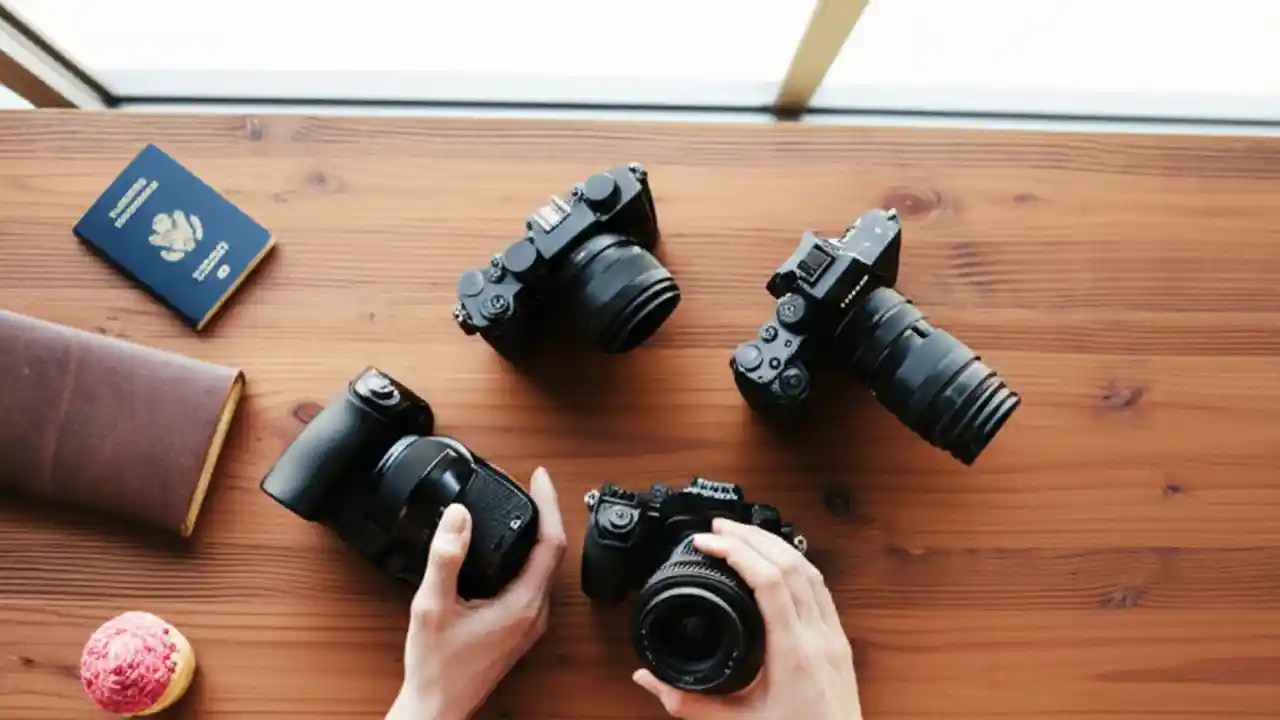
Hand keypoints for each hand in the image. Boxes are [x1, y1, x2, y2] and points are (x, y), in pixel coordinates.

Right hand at [386, 467, 566, 719]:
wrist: (437, 707)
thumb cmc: (436, 668)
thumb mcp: (433, 606)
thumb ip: (446, 559)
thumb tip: (458, 517)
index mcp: (523, 604)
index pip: (551, 542)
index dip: (549, 503)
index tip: (540, 477)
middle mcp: (534, 613)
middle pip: (553, 552)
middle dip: (544, 513)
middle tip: (530, 485)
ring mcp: (529, 622)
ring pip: (544, 567)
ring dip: (537, 534)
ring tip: (523, 505)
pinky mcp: (519, 627)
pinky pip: (533, 581)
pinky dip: (526, 555)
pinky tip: (509, 546)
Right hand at [633, 519, 861, 719]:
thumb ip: (689, 703)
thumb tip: (649, 681)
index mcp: (793, 653)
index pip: (769, 581)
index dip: (736, 551)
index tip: (708, 542)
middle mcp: (819, 637)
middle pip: (790, 563)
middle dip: (751, 536)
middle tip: (717, 526)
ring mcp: (833, 636)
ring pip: (810, 569)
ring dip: (775, 544)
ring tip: (742, 534)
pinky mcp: (839, 642)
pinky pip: (820, 587)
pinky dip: (794, 564)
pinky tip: (776, 562)